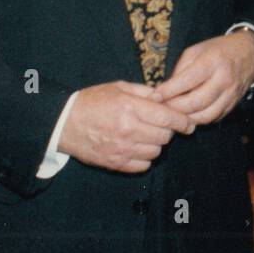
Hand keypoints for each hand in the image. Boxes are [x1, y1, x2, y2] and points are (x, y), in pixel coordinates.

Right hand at [58, 80, 194, 172]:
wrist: (64, 123)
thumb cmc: (92, 101)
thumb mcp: (118, 88)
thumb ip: (144, 92)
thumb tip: (164, 98)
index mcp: (131, 108)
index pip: (168, 118)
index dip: (183, 121)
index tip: (189, 123)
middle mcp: (129, 129)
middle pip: (165, 136)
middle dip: (168, 130)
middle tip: (160, 125)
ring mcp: (122, 149)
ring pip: (156, 152)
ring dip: (156, 144)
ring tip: (146, 135)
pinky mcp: (115, 163)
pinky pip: (143, 165)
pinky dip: (145, 158)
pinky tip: (137, 147)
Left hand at [157, 28, 253, 123]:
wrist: (248, 54)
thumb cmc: (217, 50)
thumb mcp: (196, 50)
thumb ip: (180, 70)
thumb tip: (165, 90)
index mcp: (211, 62)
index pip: (187, 81)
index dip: (168, 91)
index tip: (155, 96)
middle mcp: (223, 79)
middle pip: (196, 102)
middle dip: (175, 108)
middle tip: (162, 108)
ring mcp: (230, 94)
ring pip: (206, 115)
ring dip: (187, 118)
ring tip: (175, 114)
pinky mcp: (233, 104)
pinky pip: (214, 118)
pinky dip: (199, 120)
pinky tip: (190, 115)